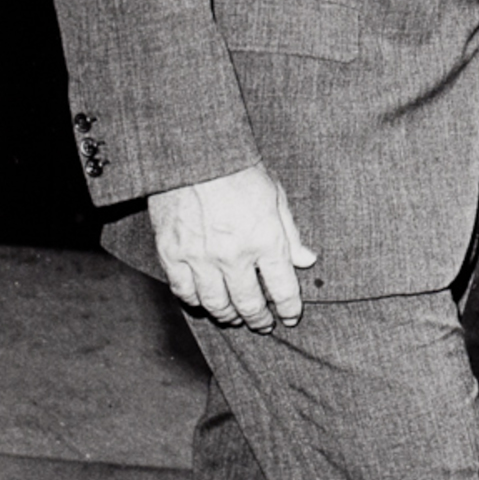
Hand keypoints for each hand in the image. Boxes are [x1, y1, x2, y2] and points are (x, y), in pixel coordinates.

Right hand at [148, 163, 316, 330]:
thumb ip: (291, 233)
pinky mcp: (172, 255)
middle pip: (249, 304)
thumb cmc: (239, 171)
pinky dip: (195, 302)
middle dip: (259, 319)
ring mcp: (200, 258)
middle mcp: (233, 256)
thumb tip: (306, 260)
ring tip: (235, 317)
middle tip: (263, 324)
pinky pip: (184, 292)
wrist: (193, 154)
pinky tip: (204, 301)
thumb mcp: (276, 197)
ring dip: (228, 316)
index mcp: (265, 240)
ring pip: (215, 304)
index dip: (289, 310)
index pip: (283, 289)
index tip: (290, 318)